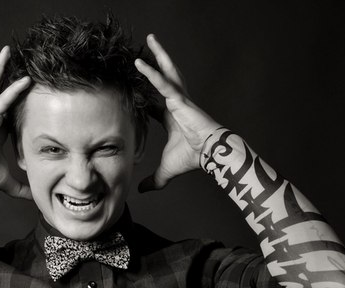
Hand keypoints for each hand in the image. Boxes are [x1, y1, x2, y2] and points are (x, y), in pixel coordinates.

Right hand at [0, 46, 31, 198]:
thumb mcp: (7, 180)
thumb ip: (21, 187)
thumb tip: (34, 198)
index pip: (11, 108)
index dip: (20, 98)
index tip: (30, 90)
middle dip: (5, 72)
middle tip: (13, 57)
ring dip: (5, 68)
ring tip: (11, 51)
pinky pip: (5, 98)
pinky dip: (16, 88)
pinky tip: (27, 79)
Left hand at [135, 34, 222, 191]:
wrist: (211, 155)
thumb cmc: (193, 158)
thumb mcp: (166, 170)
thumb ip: (153, 180)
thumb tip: (141, 191)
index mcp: (171, 116)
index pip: (153, 102)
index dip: (143, 96)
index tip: (133, 92)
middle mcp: (176, 103)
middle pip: (164, 78)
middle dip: (156, 63)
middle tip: (146, 49)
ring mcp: (179, 99)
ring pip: (167, 72)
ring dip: (157, 56)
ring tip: (149, 39)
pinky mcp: (181, 100)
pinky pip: (164, 84)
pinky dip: (152, 74)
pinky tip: (140, 63)